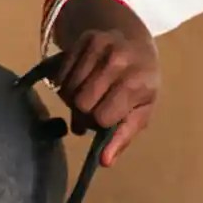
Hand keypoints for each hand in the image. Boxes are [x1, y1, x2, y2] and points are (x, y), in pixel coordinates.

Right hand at [52, 29, 159, 165]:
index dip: (98, 123)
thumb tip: (103, 162)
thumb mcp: (141, 112)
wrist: (137, 43)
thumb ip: (122, 138)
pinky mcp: (84, 39)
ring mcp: (100, 47)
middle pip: (81, 103)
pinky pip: (61, 74)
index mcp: (136, 83)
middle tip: (92, 109)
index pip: (102, 116)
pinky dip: (65, 84)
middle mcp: (118, 61)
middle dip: (83, 113)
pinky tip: (79, 83)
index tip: (103, 120)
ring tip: (86, 96)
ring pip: (68, 89)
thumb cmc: (141, 84)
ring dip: (72, 100)